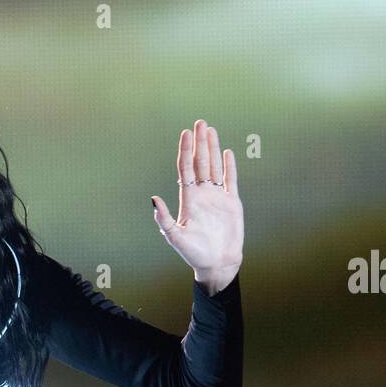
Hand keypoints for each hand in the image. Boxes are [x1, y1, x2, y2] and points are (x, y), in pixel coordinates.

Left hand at [152, 119, 243, 293]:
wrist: (217, 264)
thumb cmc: (194, 253)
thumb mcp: (175, 237)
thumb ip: (165, 219)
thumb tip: (153, 199)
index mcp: (188, 199)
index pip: (186, 169)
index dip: (185, 151)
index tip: (185, 134)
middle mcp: (202, 194)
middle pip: (200, 163)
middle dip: (199, 143)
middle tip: (200, 122)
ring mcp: (217, 197)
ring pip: (214, 167)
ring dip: (212, 148)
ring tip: (210, 130)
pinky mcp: (232, 202)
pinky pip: (230, 180)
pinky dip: (229, 166)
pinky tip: (226, 152)